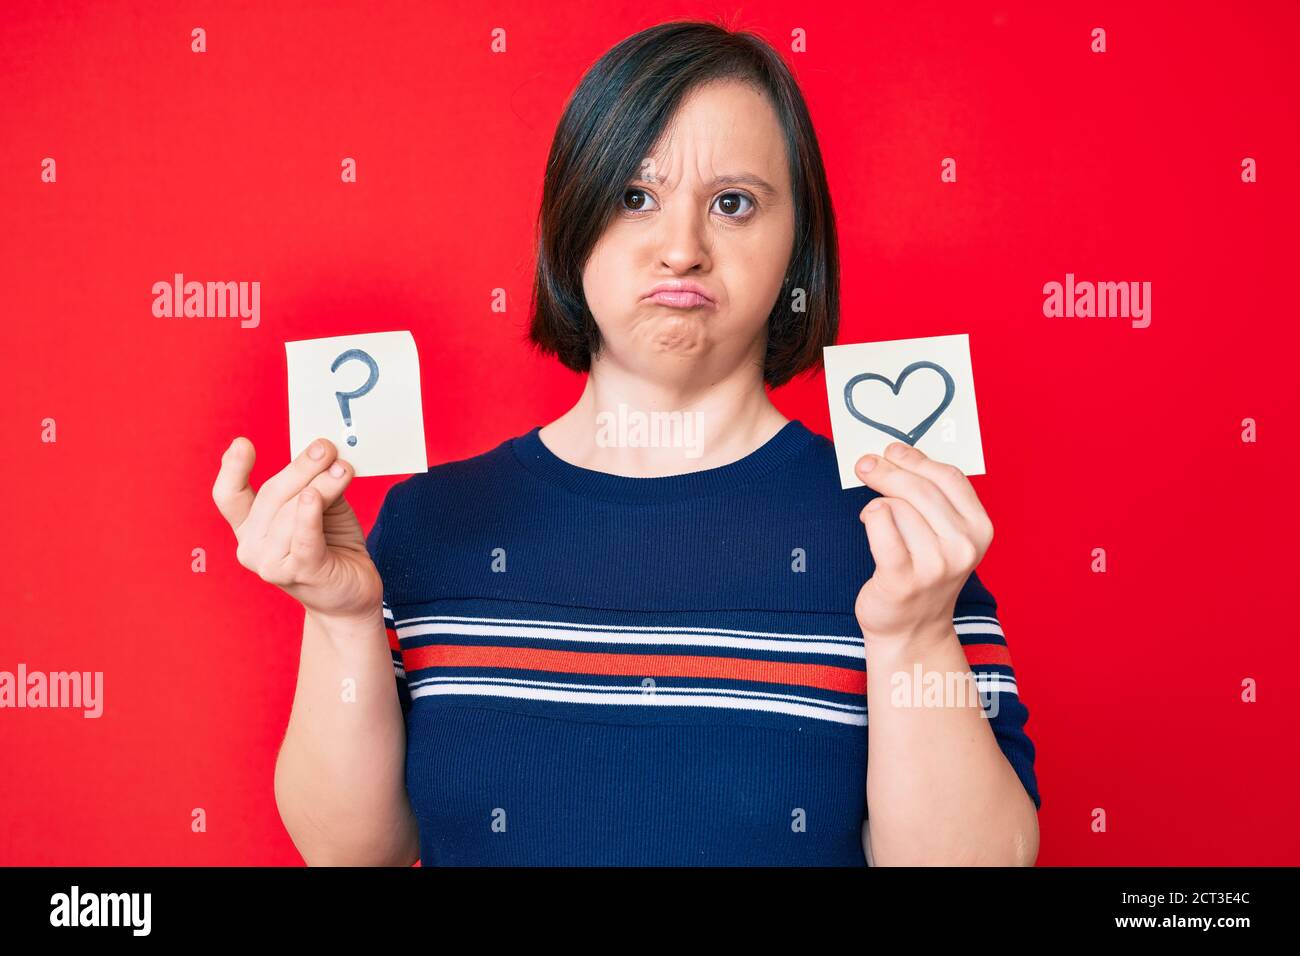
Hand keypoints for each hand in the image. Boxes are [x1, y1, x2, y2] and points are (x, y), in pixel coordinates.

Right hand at [212, 436, 382, 625]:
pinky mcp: (298, 572)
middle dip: (301, 467)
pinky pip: (304, 537)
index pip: (229, 495)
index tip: (242, 444)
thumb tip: (324, 454)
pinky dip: (309, 515)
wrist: (352, 593)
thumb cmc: (334, 546)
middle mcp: (251, 546)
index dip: (232, 469)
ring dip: (322, 485)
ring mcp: (271, 563)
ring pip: (292, 511)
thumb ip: (315, 484)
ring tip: (343, 469)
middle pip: (271, 495)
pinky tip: (315, 497)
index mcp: (250, 526)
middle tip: (326, 448)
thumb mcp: (323, 507)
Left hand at [852, 441, 993, 644]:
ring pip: (897, 505)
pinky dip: (871, 516)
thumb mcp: (943, 535)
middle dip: (887, 470)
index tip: (892, 449)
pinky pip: (881, 524)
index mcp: (979, 529)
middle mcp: (963, 547)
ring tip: (875, 517)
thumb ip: (932, 498)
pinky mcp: (903, 578)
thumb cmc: (923, 573)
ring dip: (879, 502)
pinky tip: (868, 521)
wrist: (911, 630)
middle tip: (865, 464)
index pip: (949, 477)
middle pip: (920, 488)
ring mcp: (936, 565)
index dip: (917, 458)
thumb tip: (897, 453)